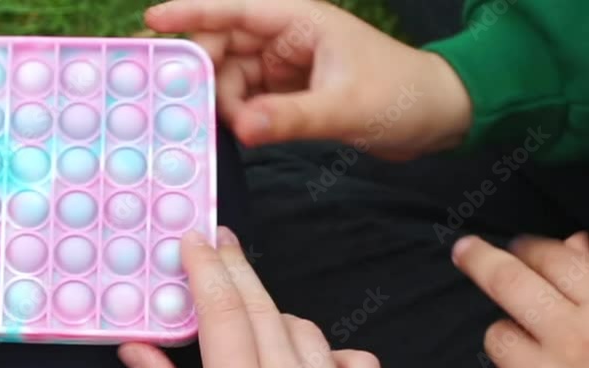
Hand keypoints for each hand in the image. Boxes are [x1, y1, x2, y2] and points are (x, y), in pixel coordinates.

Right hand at [118, 227, 390, 367]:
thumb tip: (137, 351)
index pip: (222, 311)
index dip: (207, 268)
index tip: (196, 240)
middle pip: (262, 307)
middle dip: (237, 267)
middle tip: (221, 242)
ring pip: (306, 328)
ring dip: (277, 318)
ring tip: (256, 335)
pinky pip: (357, 360)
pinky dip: (333, 353)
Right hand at [145, 0, 471, 158]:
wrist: (436, 118)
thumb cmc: (402, 96)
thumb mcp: (344, 107)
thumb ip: (290, 117)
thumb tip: (240, 127)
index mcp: (300, 22)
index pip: (237, 10)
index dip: (192, 12)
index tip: (151, 21)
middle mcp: (286, 40)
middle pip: (223, 45)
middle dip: (199, 69)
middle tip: (172, 99)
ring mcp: (283, 68)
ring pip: (230, 79)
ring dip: (218, 102)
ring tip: (214, 128)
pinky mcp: (285, 95)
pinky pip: (245, 102)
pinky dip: (233, 116)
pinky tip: (229, 133)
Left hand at [453, 232, 588, 367]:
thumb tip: (573, 243)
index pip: (555, 259)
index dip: (530, 248)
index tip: (517, 245)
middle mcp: (576, 340)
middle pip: (508, 281)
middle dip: (480, 259)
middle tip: (466, 251)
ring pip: (497, 336)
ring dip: (510, 340)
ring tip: (538, 360)